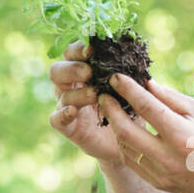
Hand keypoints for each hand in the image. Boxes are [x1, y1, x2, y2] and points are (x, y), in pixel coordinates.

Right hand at [48, 40, 123, 165]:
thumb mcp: (133, 90)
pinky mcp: (68, 127)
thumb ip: (131, 74)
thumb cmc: (130, 109)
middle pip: (57, 70)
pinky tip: (73, 111)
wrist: (131, 143)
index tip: (92, 49)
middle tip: (89, 72)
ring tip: (95, 94)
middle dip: (72, 68)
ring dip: (78, 92)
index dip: (78, 48)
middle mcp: (71, 86)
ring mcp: (66, 106)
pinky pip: (56, 119)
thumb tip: (137, 57)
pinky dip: (62, 114)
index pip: (72, 53)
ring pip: (61, 94)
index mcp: (84, 72)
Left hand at [97, 74, 193, 192]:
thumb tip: (145, 84)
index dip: (127, 89)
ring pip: (125, 148)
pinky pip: (132, 162)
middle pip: (125, 131)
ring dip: (115, 128)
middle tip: (104, 95)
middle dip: (111, 110)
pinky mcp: (159, 183)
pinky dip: (125, 145)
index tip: (115, 77)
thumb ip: (171, 99)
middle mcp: (167, 157)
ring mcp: (161, 174)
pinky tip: (125, 132)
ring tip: (114, 111)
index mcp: (180, 135)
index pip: (145, 107)